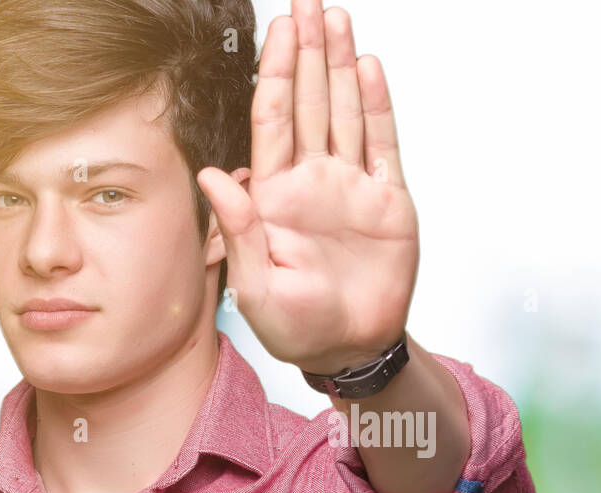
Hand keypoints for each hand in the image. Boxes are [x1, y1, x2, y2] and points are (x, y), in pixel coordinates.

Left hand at [195, 0, 418, 375]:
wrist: (349, 350)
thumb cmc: (296, 327)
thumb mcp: (255, 284)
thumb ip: (239, 227)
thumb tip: (213, 174)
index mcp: (274, 195)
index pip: (273, 120)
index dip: (276, 73)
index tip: (277, 31)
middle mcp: (312, 181)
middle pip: (309, 102)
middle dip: (307, 52)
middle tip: (307, 4)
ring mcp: (351, 187)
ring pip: (344, 112)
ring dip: (340, 66)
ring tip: (336, 20)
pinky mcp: (387, 200)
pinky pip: (382, 144)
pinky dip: (376, 106)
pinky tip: (368, 69)